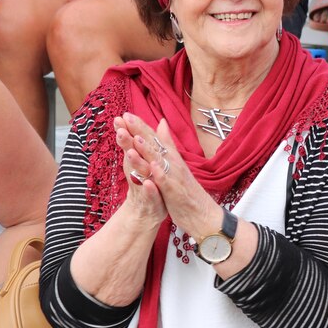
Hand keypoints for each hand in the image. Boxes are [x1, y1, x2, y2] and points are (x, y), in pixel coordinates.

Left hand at [117, 114, 222, 236]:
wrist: (202, 213)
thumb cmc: (185, 189)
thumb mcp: (175, 164)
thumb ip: (167, 143)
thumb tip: (162, 123)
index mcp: (169, 157)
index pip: (154, 138)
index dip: (140, 126)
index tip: (126, 114)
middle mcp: (172, 163)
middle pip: (154, 145)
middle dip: (140, 131)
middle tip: (126, 117)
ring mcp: (174, 177)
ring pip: (159, 161)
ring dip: (148, 150)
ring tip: (136, 139)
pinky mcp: (176, 192)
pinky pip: (167, 183)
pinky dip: (160, 175)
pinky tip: (153, 168)